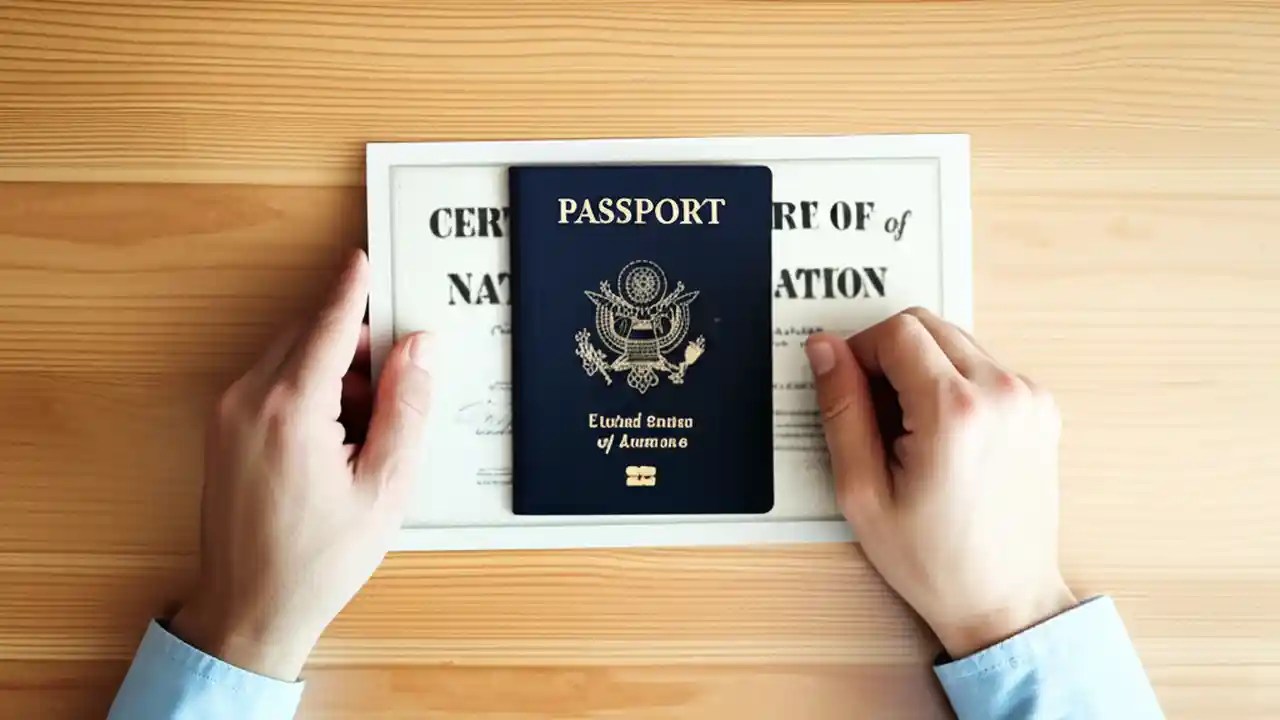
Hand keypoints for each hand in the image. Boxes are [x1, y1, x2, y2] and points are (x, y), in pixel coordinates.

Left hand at [171, 250, 431, 679]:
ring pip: (290, 358)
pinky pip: (272, 383)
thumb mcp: (385, 487)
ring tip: (367, 428)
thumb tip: (419, 348)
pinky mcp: (223, 430)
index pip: (328, 325)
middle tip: (396, 376)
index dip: (353, 290)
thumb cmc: (318, 559)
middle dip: (354, 343)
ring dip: (333, 371)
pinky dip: (309, 390)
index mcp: (289, 411)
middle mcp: (247, 401)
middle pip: (308, 335)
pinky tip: (337, 437)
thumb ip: (404, 408)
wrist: (250, 609)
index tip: (366, 259)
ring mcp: (227, 415)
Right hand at [806, 308, 1075, 658]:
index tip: (850, 391)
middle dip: (888, 355)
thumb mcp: (862, 492)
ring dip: (922, 367)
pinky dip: (953, 382)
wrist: (1006, 599)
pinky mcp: (1041, 407)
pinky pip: (983, 365)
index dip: (859, 352)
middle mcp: (1002, 393)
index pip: (896, 332)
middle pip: (927, 325)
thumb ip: (841, 410)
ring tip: (909, 431)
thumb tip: (824, 350)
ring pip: (955, 340)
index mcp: (954, 412)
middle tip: (875, 413)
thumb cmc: (934, 561)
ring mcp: (1029, 398)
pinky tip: (941, 435)